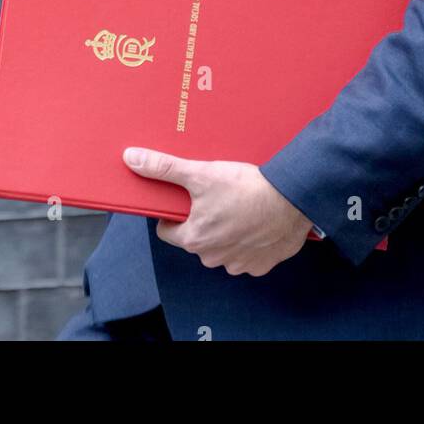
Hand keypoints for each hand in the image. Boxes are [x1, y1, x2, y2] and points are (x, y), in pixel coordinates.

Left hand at [124, 146, 313, 277]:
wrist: (292, 199)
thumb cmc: (246, 188)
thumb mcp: (200, 173)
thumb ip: (163, 168)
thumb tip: (131, 159)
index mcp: (194, 239)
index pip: (167, 230)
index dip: (172, 212)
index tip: (185, 198)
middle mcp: (213, 258)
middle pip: (196, 238)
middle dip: (201, 219)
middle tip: (214, 196)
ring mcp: (239, 264)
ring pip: (221, 247)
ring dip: (225, 230)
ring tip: (236, 205)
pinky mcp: (262, 265)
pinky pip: (247, 253)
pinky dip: (248, 239)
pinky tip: (254, 219)